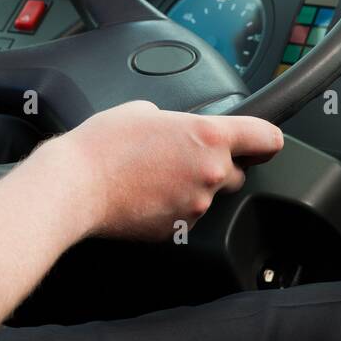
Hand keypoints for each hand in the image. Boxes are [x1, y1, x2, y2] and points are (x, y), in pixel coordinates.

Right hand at [42, 101, 284, 240]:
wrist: (74, 186)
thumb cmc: (102, 145)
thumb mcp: (143, 110)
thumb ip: (175, 120)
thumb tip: (175, 129)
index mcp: (209, 136)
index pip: (266, 138)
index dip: (267, 140)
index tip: (264, 143)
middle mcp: (210, 173)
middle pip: (235, 172)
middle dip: (216, 165)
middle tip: (180, 157)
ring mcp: (196, 205)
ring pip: (208, 195)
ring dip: (190, 186)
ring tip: (152, 176)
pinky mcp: (178, 230)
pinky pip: (185, 216)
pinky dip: (171, 207)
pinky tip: (144, 195)